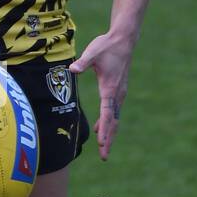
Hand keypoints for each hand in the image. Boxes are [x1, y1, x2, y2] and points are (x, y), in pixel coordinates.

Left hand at [69, 32, 132, 160]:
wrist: (123, 40)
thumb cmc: (106, 46)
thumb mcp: (93, 52)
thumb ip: (83, 62)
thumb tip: (73, 69)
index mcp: (110, 88)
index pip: (107, 113)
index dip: (104, 129)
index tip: (101, 142)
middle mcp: (117, 94)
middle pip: (113, 121)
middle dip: (109, 139)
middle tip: (104, 156)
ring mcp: (119, 94)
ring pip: (114, 119)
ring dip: (109, 134)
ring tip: (104, 150)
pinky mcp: (118, 91)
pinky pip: (113, 112)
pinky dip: (107, 123)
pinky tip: (98, 130)